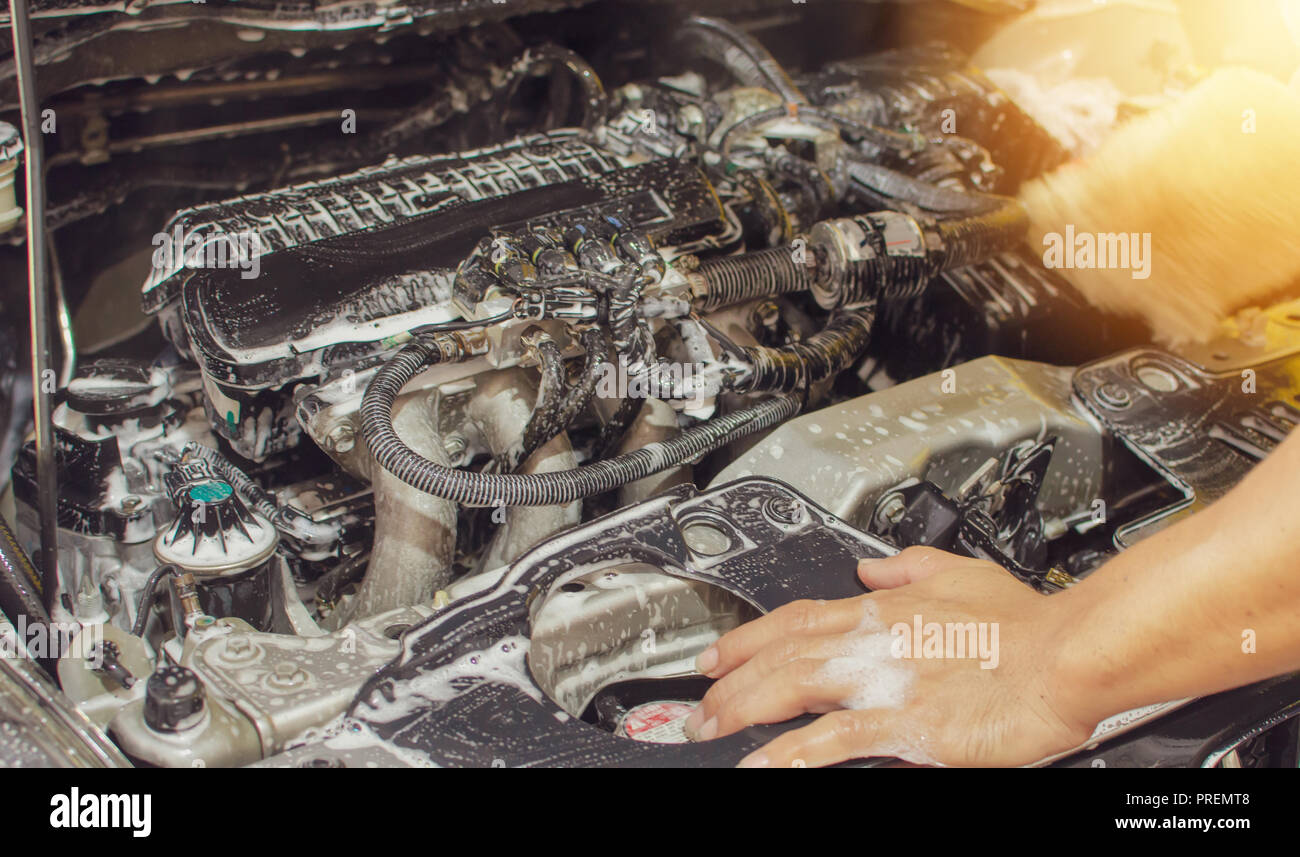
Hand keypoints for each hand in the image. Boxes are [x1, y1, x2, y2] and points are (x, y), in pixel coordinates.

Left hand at [683, 546, 1099, 766]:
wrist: (1065, 655)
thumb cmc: (1024, 622)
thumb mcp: (958, 573)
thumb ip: (908, 569)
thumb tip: (872, 569)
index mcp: (881, 608)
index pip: (793, 617)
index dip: (747, 637)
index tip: (716, 654)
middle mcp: (870, 639)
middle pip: (779, 655)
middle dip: (730, 681)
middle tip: (699, 705)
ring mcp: (883, 681)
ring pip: (791, 689)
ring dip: (743, 710)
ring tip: (710, 731)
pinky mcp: (904, 722)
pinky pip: (832, 740)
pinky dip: (791, 753)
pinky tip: (764, 764)